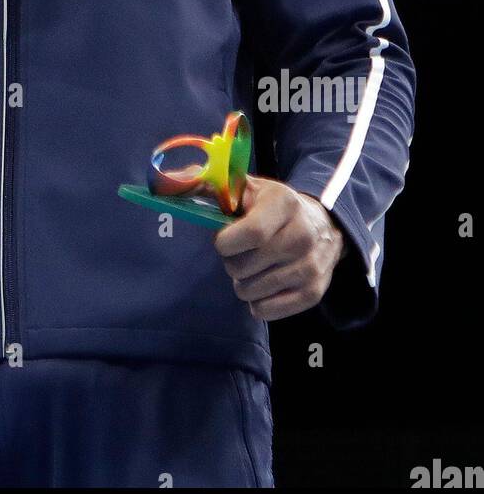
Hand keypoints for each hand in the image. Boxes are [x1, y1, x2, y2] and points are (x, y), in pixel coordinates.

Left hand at [213, 175, 347, 320]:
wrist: (324, 226)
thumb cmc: (272, 206)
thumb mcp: (246, 188)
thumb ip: (208, 185)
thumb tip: (170, 182)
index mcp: (284, 204)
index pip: (251, 234)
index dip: (226, 243)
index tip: (223, 241)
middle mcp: (303, 235)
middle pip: (244, 267)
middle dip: (231, 262)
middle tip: (240, 252)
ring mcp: (310, 266)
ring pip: (251, 292)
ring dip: (243, 282)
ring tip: (254, 266)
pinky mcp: (314, 293)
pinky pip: (266, 311)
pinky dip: (257, 302)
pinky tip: (264, 283)